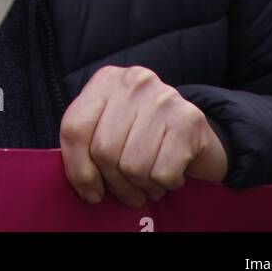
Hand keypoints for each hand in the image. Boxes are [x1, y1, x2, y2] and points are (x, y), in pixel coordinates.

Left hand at [60, 65, 227, 208]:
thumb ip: (86, 146)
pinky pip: (162, 173)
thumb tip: (85, 186)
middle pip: (103, 150)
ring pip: (132, 166)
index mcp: (106, 80)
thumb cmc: (144, 137)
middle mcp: (134, 81)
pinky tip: (171, 171)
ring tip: (150, 178)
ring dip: (142, 185)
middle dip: (115, 182)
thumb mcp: (108, 131)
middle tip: (128, 187)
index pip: (74, 127)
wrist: (196, 135)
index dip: (78, 169)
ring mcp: (163, 97)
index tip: (91, 191)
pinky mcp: (189, 119)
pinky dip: (166, 184)